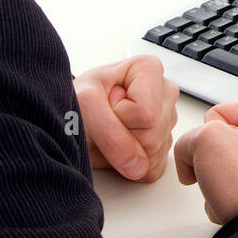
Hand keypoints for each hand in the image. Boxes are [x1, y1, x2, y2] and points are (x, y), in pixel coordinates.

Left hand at [74, 55, 177, 181]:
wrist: (70, 119)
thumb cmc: (77, 102)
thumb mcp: (83, 106)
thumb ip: (109, 132)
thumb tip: (138, 165)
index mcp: (149, 69)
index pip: (147, 113)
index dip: (119, 117)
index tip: (104, 105)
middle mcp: (164, 92)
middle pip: (154, 135)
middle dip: (124, 136)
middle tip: (105, 121)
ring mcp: (167, 119)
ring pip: (156, 153)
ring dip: (126, 152)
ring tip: (110, 132)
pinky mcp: (163, 145)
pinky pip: (154, 167)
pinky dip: (131, 166)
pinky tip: (118, 147)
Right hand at [173, 102, 237, 223]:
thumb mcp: (205, 140)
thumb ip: (188, 137)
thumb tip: (188, 154)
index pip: (218, 112)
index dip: (206, 132)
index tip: (214, 149)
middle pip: (220, 142)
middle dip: (208, 160)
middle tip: (216, 171)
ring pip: (222, 168)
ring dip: (213, 181)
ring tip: (225, 191)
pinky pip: (231, 189)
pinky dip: (223, 198)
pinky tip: (229, 204)